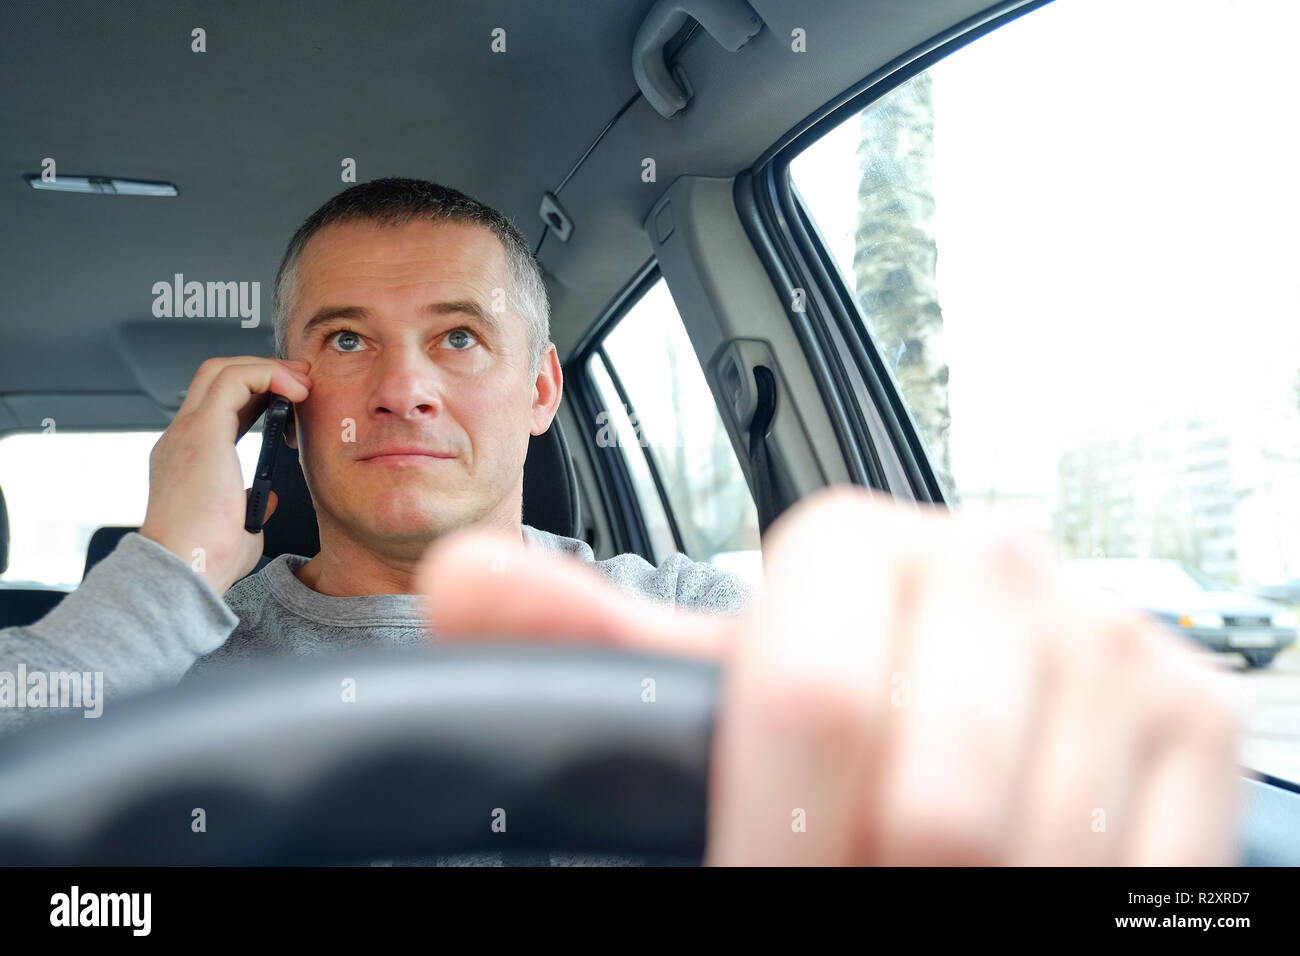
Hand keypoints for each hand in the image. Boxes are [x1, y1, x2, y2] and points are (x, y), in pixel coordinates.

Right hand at [139, 356, 310, 594]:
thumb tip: (265, 497)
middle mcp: (182, 439)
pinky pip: (234, 380)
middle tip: (303, 380)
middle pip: (216, 377)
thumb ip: (251, 504)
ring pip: (222, 370)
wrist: (186, 572)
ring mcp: (187, 432)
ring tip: (303, 382)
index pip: (219, 405)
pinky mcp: (202, 432)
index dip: (257, 393)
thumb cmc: (208, 560)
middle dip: (264, 370)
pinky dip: (267, 375)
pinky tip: (295, 391)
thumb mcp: (239, 525)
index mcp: (188, 459)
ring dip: (268, 368)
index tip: (293, 400)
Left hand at [415, 485, 1242, 864]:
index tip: (745, 892)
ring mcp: (1105, 638)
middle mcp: (992, 567)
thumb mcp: (725, 661)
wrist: (993, 682)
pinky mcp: (1192, 712)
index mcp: (857, 544)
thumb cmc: (849, 677)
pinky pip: (1136, 867)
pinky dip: (1061, 901)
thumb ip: (600, 640)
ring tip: (907, 888)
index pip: (806, 697)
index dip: (767, 835)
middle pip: (930, 802)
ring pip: (1032, 851)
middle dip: (866, 883)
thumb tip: (460, 583)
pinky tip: (1010, 879)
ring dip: (961, 906)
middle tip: (841, 896)